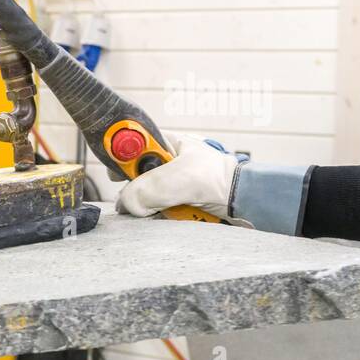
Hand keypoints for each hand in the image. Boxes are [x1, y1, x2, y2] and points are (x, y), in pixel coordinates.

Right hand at [115, 132, 238, 219]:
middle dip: (136, 190)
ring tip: (163, 210)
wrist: (244, 202)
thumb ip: (144, 189)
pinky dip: (158, 215)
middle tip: (142, 199)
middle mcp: (167, 162)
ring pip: (144, 195)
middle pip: (134, 176)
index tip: (115, 175)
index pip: (132, 147)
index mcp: (167, 143)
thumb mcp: (175, 179)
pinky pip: (155, 208)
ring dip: (149, 206)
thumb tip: (126, 204)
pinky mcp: (176, 201)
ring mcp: (172, 183)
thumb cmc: (218, 179)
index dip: (120, 159)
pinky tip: (168, 216)